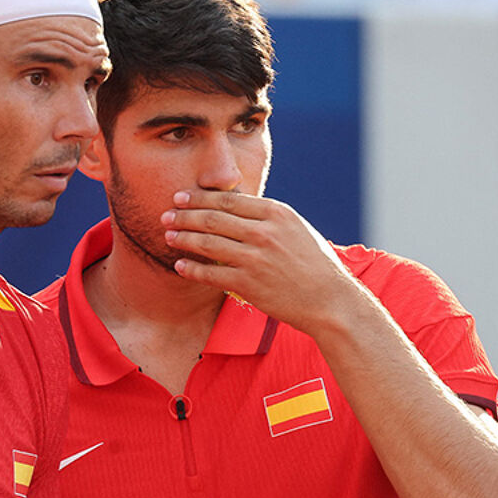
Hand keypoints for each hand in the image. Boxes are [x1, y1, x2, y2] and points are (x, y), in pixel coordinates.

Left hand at [161, 189, 360, 332]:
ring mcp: (255, 258)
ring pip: (207, 243)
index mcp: (276, 213)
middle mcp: (264, 232)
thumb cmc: (315, 264)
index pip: (227, 200)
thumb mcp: (295, 228)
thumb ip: (266, 217)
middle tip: (166, 214)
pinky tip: (179, 265)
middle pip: (212, 218)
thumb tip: (233, 206)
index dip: (199, 198)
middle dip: (184, 215)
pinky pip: (210, 273)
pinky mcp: (248, 284)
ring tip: (168, 236)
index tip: (181, 198)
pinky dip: (191, 269)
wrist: (330, 300)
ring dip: (183, 238)